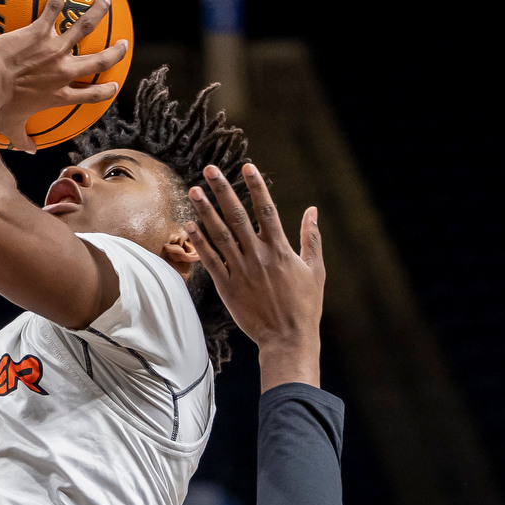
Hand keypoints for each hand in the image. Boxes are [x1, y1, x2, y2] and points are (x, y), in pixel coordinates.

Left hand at [0, 0, 125, 153]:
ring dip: (97, 12)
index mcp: (59, 96)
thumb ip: (23, 140)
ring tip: (106, 0)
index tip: (114, 85)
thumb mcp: (12, 130)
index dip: (105, 91)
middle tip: (123, 44)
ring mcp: (53, 50)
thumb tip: (29, 151)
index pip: (90, 95)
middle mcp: (63, 72)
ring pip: (84, 27)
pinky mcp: (38, 33)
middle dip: (114, 52)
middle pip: (97, 61)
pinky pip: (53, 9)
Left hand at [188, 162, 325, 390]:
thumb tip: (313, 210)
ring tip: (194, 190)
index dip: (256, 186)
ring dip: (205, 211)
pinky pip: (210, 260)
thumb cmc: (305, 305)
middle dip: (223, 190)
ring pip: (219, 235)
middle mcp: (258, 255)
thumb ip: (312, 237)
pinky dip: (200, 242)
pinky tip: (189, 225)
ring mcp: (240, 271)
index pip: (266, 209)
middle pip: (237, 215)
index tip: (247, 166)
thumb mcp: (315, 269)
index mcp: (280, 249)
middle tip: (209, 169)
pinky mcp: (227, 287)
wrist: (287, 338)